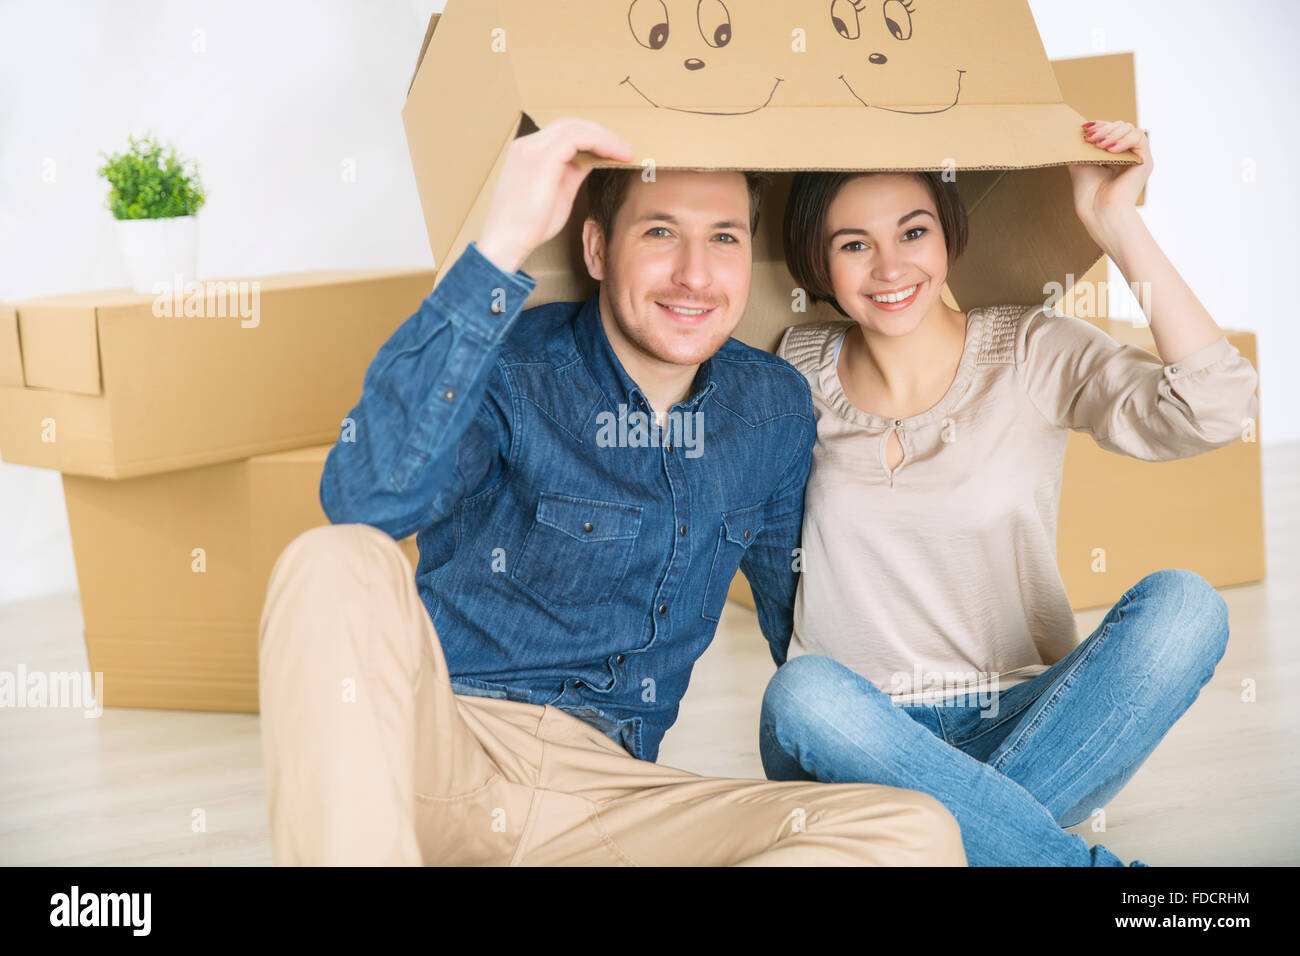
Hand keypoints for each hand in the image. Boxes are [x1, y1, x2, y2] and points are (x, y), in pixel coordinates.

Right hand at [477, 118, 634, 273]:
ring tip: (626, 152)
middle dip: (601, 134)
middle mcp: (528, 145)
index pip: (563, 132)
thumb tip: (591, 161)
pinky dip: (601, 143)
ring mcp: (532, 149)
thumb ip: (572, 173)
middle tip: (625, 149)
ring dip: (605, 137)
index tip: (614, 151)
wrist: (506, 243)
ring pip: (575, 127)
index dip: (592, 137)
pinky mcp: (541, 158)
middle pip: (570, 124)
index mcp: (528, 152)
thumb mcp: (557, 193)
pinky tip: (616, 155)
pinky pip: (577, 138)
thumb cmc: (528, 227)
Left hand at [1068, 119, 1152, 242]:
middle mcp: (1127, 156)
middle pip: (1121, 126)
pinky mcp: (1145, 161)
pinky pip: (1139, 138)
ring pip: (1130, 129)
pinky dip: (1124, 140)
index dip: (1100, 125)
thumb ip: (1082, 147)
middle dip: (1104, 128)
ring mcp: (1137, 158)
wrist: (1099, 210)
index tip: (1085, 127)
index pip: (1111, 130)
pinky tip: (1109, 150)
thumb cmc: (1088, 193)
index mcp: (1113, 157)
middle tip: (1090, 138)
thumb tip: (1074, 130)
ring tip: (1097, 144)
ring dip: (1111, 132)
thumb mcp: (1080, 163)